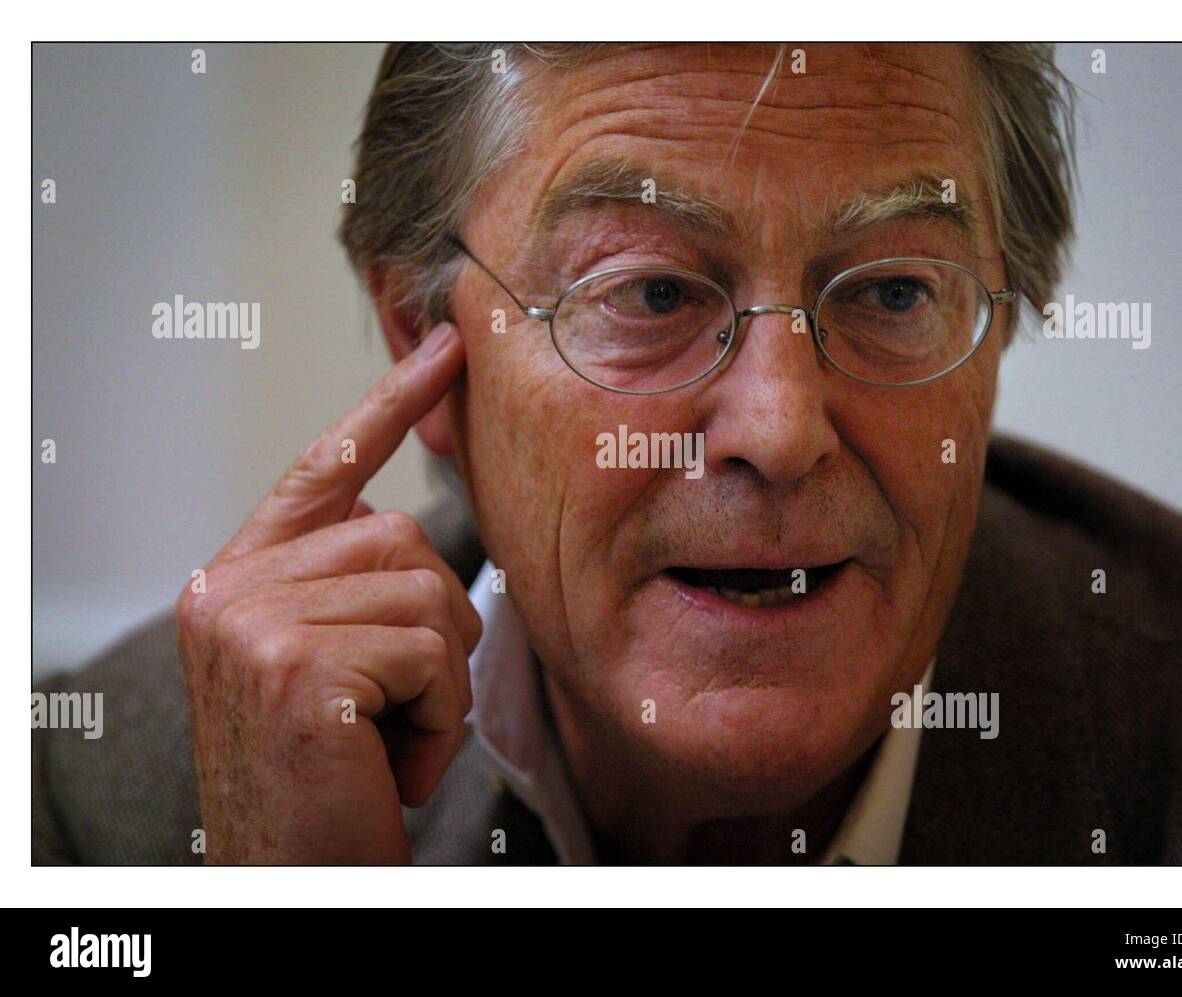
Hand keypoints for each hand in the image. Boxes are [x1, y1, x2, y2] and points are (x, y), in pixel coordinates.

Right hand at [176, 323, 481, 863]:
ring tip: (391, 741)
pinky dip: (436, 717)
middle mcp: (232, 586)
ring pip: (426, 593)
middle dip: (435, 629)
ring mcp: (255, 620)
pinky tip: (392, 764)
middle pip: (401, 537)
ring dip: (438, 681)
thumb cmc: (328, 779)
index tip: (444, 345)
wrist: (293, 882)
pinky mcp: (293, 664)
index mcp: (241, 577)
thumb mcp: (331, 667)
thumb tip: (413, 532)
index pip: (325, 464)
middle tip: (399, 708)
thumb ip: (354, 590)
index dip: (391, 403)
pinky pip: (428, 652)